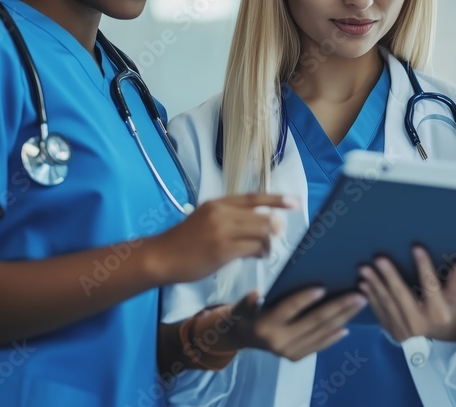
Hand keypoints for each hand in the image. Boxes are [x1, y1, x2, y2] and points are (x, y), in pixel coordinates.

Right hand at [147, 193, 297, 283]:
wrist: (161, 257)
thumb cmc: (184, 241)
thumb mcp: (205, 219)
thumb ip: (229, 217)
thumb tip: (259, 222)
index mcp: (218, 203)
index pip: (253, 197)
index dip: (276, 199)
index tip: (295, 202)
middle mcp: (221, 213)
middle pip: (261, 216)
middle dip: (274, 227)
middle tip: (278, 235)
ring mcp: (222, 231)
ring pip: (260, 233)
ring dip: (267, 244)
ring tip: (263, 251)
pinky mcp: (223, 250)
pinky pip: (253, 249)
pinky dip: (260, 253)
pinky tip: (257, 256)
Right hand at [193, 288, 366, 361]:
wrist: (242, 337)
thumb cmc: (246, 313)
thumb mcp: (241, 304)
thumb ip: (249, 300)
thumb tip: (257, 293)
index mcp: (266, 324)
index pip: (290, 308)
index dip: (305, 298)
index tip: (323, 287)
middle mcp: (279, 341)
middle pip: (314, 321)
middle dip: (339, 307)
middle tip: (358, 294)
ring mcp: (289, 351)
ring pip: (321, 333)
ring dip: (343, 318)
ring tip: (360, 304)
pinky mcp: (296, 357)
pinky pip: (319, 345)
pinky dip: (334, 336)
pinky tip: (347, 326)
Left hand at [358, 247, 455, 342]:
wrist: (440, 343)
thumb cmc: (448, 315)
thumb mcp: (455, 298)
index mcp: (438, 312)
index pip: (430, 285)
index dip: (424, 266)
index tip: (416, 248)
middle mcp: (420, 323)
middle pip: (402, 295)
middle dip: (389, 276)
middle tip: (379, 259)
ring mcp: (404, 329)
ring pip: (387, 303)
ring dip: (374, 285)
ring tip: (364, 269)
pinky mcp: (392, 332)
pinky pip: (379, 312)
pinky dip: (370, 297)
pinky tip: (363, 284)